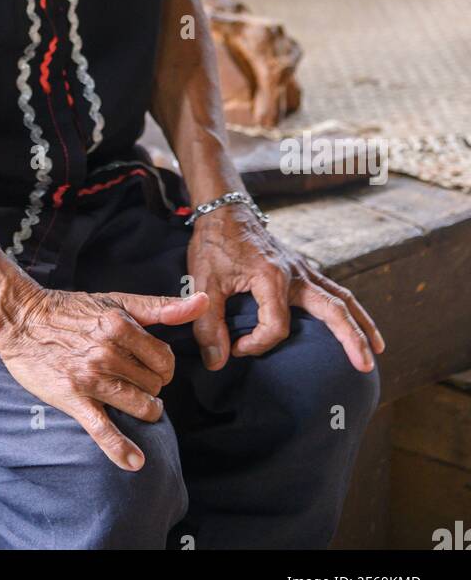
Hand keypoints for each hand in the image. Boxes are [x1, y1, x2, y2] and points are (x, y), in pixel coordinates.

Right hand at [0, 286, 208, 469]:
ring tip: (139, 405)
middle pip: (155, 384)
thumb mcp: (117, 301)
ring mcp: (90, 376)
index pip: (165, 359)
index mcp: (120, 324)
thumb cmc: (71, 310)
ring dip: (145, 410)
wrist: (22, 320)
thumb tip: (204, 302)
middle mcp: (107, 350)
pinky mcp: (73, 398)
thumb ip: (162, 306)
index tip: (152, 368)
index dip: (163, 367)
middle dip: (152, 386)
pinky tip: (134, 462)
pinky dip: (121, 449)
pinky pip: (103, 430)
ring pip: (140, 405)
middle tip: (135, 381)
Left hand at [186, 202, 385, 372]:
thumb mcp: (204, 283)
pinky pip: (333, 290)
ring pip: (340, 298)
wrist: (224, 212)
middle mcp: (295, 274)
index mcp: (271, 277)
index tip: (236, 347)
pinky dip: (348, 309)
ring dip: (360, 324)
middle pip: (332, 309)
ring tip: (376, 350)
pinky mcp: (302, 269)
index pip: (276, 327)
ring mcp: (303, 270)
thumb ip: (208, 325)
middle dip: (350, 339)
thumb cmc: (214, 245)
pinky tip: (356, 324)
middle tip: (365, 367)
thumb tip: (217, 363)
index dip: (257, 344)